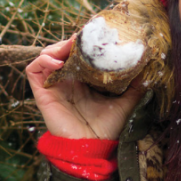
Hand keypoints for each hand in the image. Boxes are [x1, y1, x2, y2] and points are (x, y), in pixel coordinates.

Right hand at [26, 37, 143, 140]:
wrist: (95, 147)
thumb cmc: (109, 128)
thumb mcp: (127, 100)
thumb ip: (136, 85)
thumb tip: (148, 68)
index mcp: (83, 80)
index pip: (77, 53)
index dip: (82, 41)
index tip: (94, 34)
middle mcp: (67, 81)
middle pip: (61, 50)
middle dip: (69, 41)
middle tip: (82, 38)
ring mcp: (53, 86)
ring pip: (46, 56)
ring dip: (55, 47)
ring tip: (69, 48)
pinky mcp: (43, 93)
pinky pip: (33, 70)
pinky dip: (43, 60)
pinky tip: (58, 62)